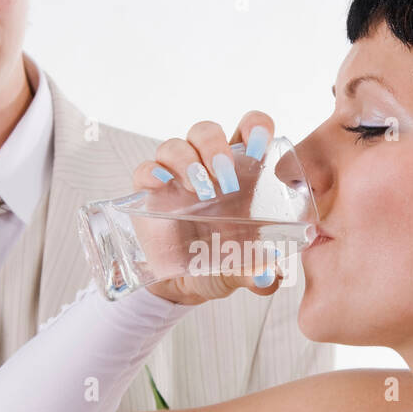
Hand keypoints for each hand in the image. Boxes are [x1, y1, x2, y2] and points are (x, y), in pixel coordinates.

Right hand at [132, 111, 284, 305]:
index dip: (255, 126)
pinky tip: (161, 185)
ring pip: (176, 146)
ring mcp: (175, 177)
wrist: (184, 285)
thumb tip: (267, 275)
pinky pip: (145, 170)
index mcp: (240, 173)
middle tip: (226, 179)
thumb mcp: (243, 269)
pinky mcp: (149, 193)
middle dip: (215, 146)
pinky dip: (151, 172)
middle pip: (206, 131)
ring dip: (187, 161)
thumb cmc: (220, 262)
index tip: (260, 144)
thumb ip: (260, 274)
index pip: (249, 130)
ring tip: (198, 190)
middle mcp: (206, 168)